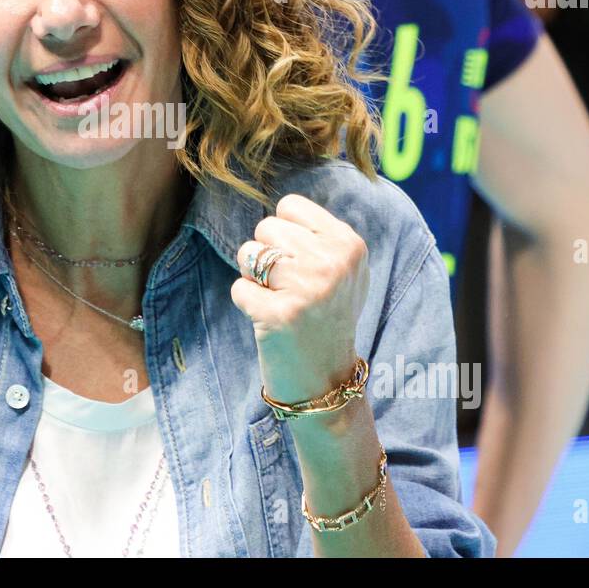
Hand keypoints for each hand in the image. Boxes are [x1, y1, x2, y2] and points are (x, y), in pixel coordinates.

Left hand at [230, 194, 368, 404]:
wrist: (326, 381)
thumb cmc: (325, 318)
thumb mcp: (342, 271)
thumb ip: (318, 236)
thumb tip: (279, 208)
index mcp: (349, 245)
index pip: (289, 206)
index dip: (282, 233)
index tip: (297, 262)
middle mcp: (332, 263)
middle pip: (265, 227)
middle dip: (265, 255)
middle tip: (286, 287)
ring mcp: (308, 289)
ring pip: (248, 254)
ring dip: (253, 278)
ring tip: (278, 300)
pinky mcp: (280, 315)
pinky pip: (239, 288)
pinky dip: (246, 303)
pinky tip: (270, 320)